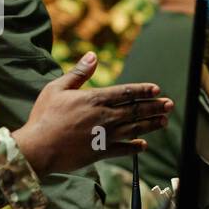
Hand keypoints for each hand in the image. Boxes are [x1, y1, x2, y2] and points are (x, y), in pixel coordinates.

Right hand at [13, 52, 171, 177]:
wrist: (38, 148)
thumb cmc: (44, 117)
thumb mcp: (57, 88)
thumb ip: (78, 73)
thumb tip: (92, 56)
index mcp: (95, 99)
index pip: (126, 92)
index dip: (143, 90)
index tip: (156, 89)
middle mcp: (105, 117)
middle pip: (136, 110)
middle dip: (154, 106)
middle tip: (169, 104)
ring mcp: (105, 136)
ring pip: (134, 128)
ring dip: (151, 124)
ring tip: (164, 121)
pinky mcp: (100, 152)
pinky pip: (124, 150)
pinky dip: (135, 147)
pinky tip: (143, 145)